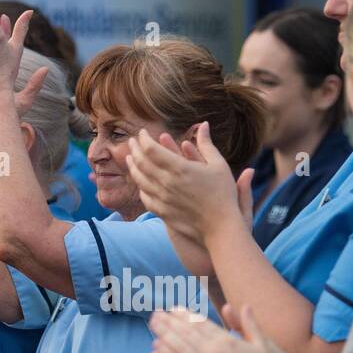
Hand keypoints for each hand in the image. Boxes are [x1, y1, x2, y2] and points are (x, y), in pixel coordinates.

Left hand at [128, 122, 253, 242]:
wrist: (220, 227)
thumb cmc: (223, 194)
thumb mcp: (219, 165)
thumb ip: (207, 144)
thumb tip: (204, 124)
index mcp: (179, 168)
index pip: (150, 148)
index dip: (143, 138)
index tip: (143, 133)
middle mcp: (167, 182)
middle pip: (141, 162)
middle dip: (134, 148)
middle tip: (132, 141)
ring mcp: (162, 198)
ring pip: (139, 179)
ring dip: (132, 166)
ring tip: (130, 158)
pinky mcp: (162, 212)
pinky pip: (145, 196)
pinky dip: (140, 186)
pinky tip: (140, 181)